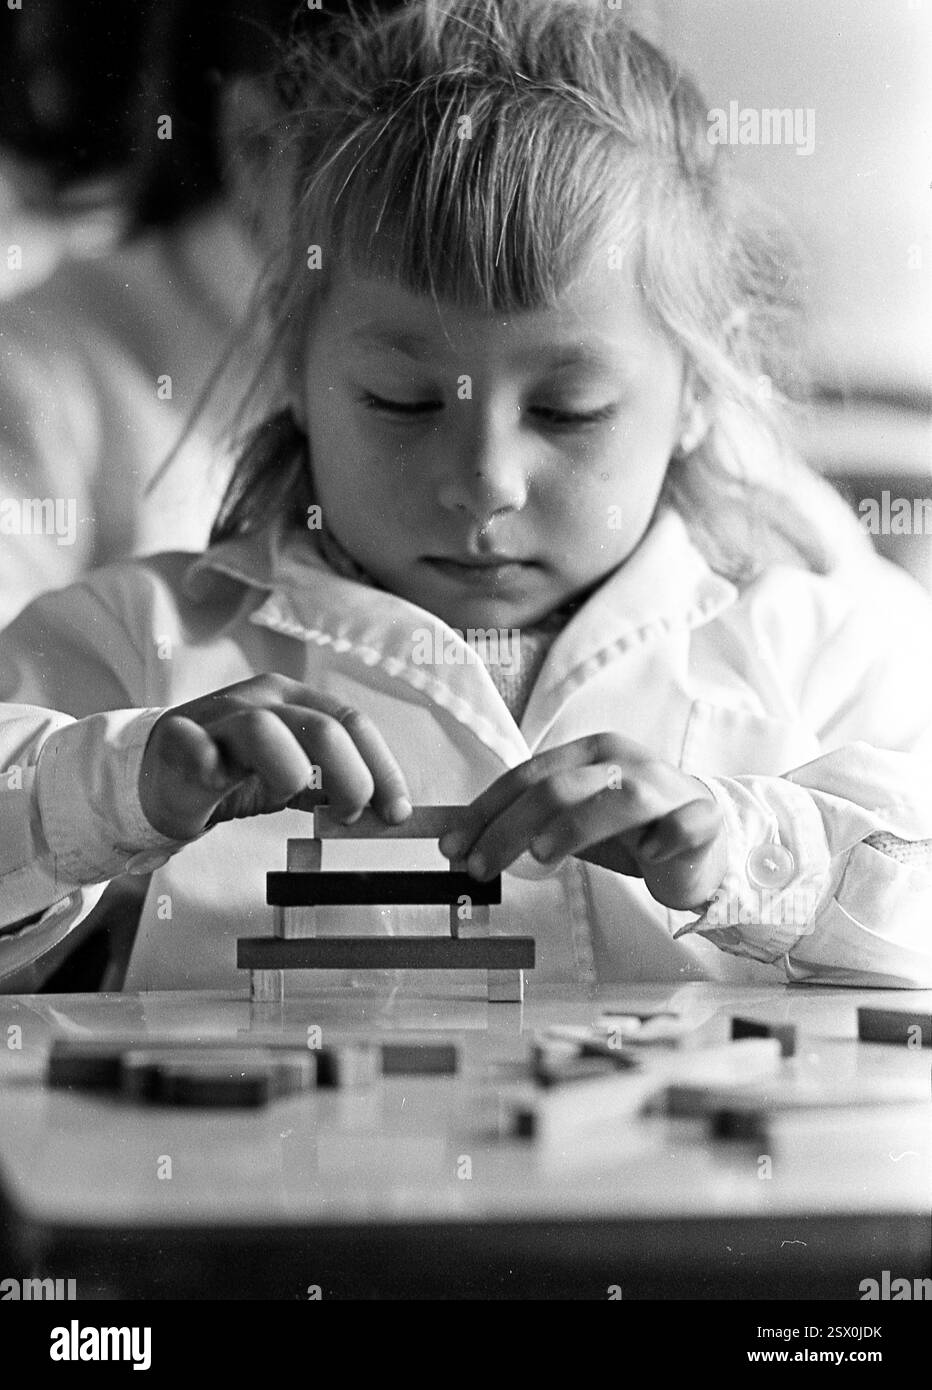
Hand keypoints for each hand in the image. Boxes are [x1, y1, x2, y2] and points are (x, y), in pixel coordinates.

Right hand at [138, 675, 410, 840]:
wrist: (159, 774)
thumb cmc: (231, 773)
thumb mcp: (291, 774)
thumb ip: (332, 785)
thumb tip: (384, 812)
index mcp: (293, 702)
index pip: (352, 722)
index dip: (382, 768)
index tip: (396, 811)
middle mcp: (260, 701)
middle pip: (321, 727)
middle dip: (351, 777)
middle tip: (352, 817)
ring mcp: (217, 717)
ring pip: (264, 729)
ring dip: (290, 772)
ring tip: (290, 798)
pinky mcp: (177, 740)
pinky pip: (193, 745)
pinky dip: (208, 762)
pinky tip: (216, 781)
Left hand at [438, 733, 726, 910]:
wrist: (705, 840)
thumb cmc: (629, 830)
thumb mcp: (569, 822)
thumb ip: (520, 825)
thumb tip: (451, 839)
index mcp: (589, 754)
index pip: (526, 777)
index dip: (484, 811)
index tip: (452, 846)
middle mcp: (624, 762)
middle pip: (560, 788)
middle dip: (510, 828)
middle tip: (479, 866)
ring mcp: (667, 787)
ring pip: (619, 799)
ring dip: (576, 827)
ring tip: (541, 858)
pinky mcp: (703, 818)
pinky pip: (686, 823)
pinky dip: (667, 836)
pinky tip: (649, 855)